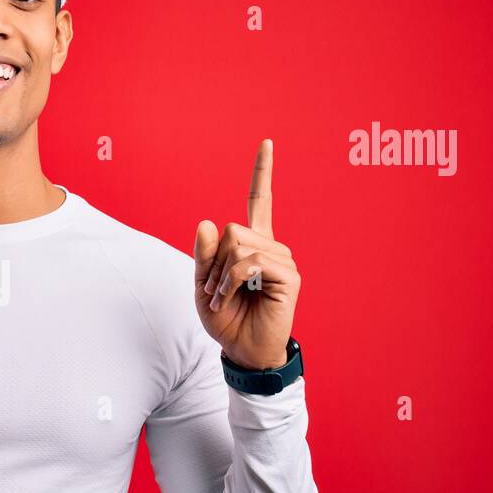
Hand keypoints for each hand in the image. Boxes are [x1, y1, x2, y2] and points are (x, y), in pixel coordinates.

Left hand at [192, 138, 300, 370]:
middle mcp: (271, 247)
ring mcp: (282, 260)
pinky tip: (234, 299)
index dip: (262, 173)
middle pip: (233, 228)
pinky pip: (250, 263)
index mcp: (252, 244)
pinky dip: (232, 282)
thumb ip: (204, 255)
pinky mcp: (288, 276)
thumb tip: (207, 222)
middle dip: (214, 261)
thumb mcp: (203, 284)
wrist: (242, 350)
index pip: (260, 201)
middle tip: (216, 289)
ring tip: (224, 298)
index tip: (267, 142)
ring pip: (238, 245)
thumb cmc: (225, 318)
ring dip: (221, 276)